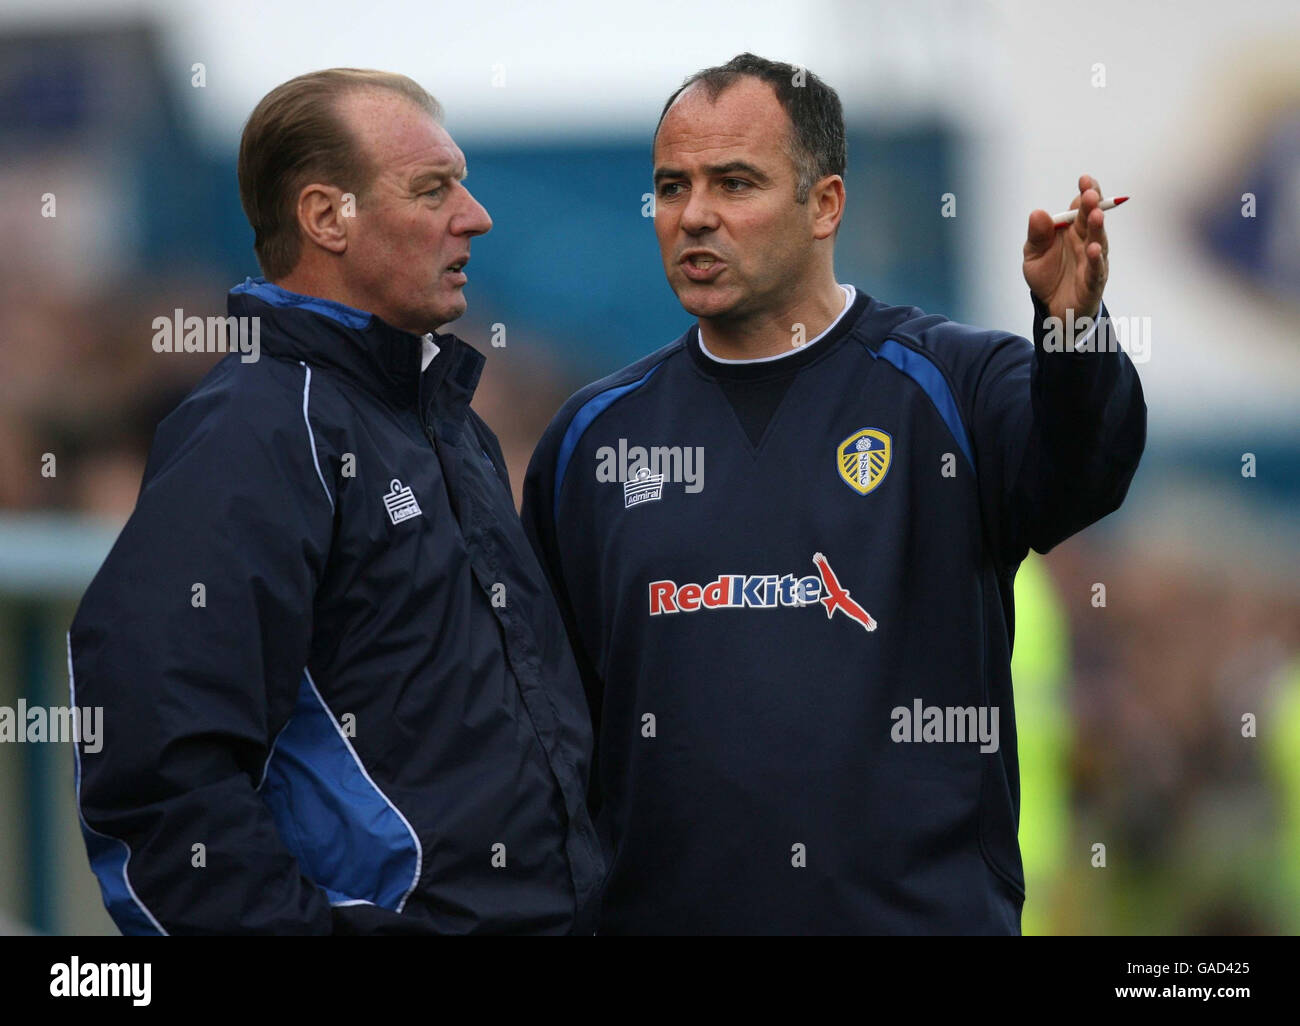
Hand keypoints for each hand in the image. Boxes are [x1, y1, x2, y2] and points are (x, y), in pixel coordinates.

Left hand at [1023, 174, 1108, 322]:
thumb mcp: (1033, 254)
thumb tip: (1038, 213)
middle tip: (1091, 194)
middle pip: (1092, 221)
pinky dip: (1096, 260)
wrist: (1051, 307)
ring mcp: (1092, 261)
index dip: (1086, 193)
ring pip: (1098, 242)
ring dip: (1097, 229)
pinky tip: (1094, 249)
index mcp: (1073, 231)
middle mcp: (1086, 242)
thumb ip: (1037, 235)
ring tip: (1096, 215)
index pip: (1082, 207)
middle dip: (1093, 206)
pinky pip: (1096, 270)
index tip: (1085, 180)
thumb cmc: (1047, 276)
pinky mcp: (1093, 282)